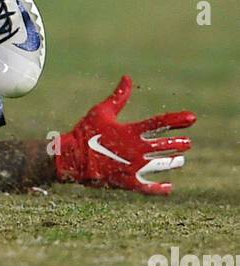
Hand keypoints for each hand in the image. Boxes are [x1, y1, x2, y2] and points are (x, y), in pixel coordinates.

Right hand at [56, 75, 194, 195]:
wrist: (72, 159)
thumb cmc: (86, 132)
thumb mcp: (102, 111)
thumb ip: (119, 97)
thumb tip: (128, 78)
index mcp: (130, 131)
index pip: (159, 123)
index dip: (177, 120)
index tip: (192, 118)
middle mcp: (136, 150)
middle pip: (164, 146)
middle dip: (178, 144)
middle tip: (188, 143)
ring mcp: (134, 167)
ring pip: (160, 166)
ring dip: (172, 162)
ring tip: (180, 160)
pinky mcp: (129, 183)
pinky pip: (149, 187)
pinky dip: (160, 188)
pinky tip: (169, 187)